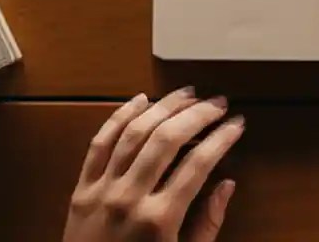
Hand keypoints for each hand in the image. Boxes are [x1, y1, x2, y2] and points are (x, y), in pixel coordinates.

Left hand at [63, 87, 244, 241]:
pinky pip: (100, 142)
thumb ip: (207, 224)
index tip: (236, 125)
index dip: (222, 138)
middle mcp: (130, 199)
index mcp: (160, 221)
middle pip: (167, 139)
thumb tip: (227, 185)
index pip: (199, 164)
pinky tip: (140, 101)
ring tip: (186, 94)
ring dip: (163, 107)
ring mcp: (103, 191)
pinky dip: (120, 117)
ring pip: (134, 133)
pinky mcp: (82, 189)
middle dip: (197, 114)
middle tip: (217, 103)